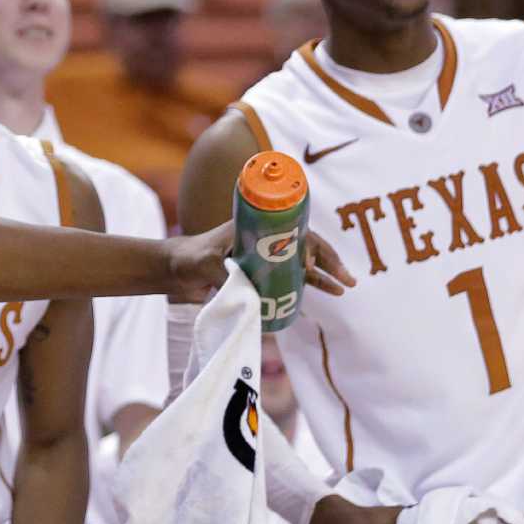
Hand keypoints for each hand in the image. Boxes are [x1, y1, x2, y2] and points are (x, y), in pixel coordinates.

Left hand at [164, 222, 355, 304]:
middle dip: (329, 262)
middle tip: (348, 280)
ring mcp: (266, 257)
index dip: (311, 247)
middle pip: (306, 247)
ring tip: (344, 288)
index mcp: (256, 228)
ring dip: (324, 275)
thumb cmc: (189, 257)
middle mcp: (266, 240)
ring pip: (303, 264)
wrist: (175, 267)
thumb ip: (224, 277)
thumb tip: (251, 295)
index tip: (314, 265)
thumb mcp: (205, 264)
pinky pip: (291, 278)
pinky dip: (308, 286)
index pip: (294, 232)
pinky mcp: (261, 273)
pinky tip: (325, 294)